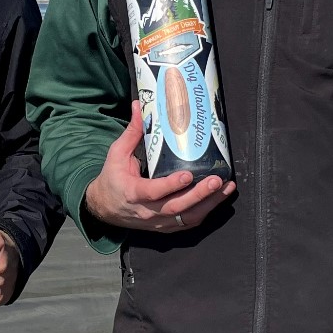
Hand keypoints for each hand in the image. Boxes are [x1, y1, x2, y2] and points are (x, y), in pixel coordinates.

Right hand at [83, 102, 234, 232]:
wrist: (106, 208)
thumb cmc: (113, 179)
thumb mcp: (117, 154)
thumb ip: (131, 132)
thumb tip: (139, 106)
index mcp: (132, 193)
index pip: (153, 192)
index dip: (171, 186)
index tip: (187, 176)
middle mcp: (147, 211)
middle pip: (177, 207)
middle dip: (200, 195)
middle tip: (217, 180)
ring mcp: (158, 221)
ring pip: (187, 218)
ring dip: (209, 204)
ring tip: (226, 188)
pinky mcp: (167, 226)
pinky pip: (189, 222)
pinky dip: (206, 211)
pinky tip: (219, 198)